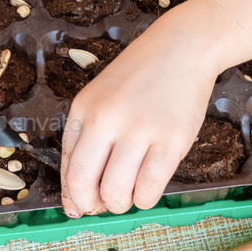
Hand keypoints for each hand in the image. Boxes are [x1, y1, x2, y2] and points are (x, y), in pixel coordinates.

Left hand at [60, 13, 217, 215]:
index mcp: (85, 107)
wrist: (184, 46)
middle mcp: (107, 118)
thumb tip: (78, 199)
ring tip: (133, 188)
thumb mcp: (102, 95)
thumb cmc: (144, 72)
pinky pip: (150, 190)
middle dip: (93, 204)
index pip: (67, 167)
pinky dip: (147, 198)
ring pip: (117, 194)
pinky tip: (151, 182)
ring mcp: (140, 129)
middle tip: (108, 201)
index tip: (82, 204)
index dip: (74, 195)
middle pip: (84, 185)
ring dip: (122, 202)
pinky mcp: (172, 140)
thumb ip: (88, 138)